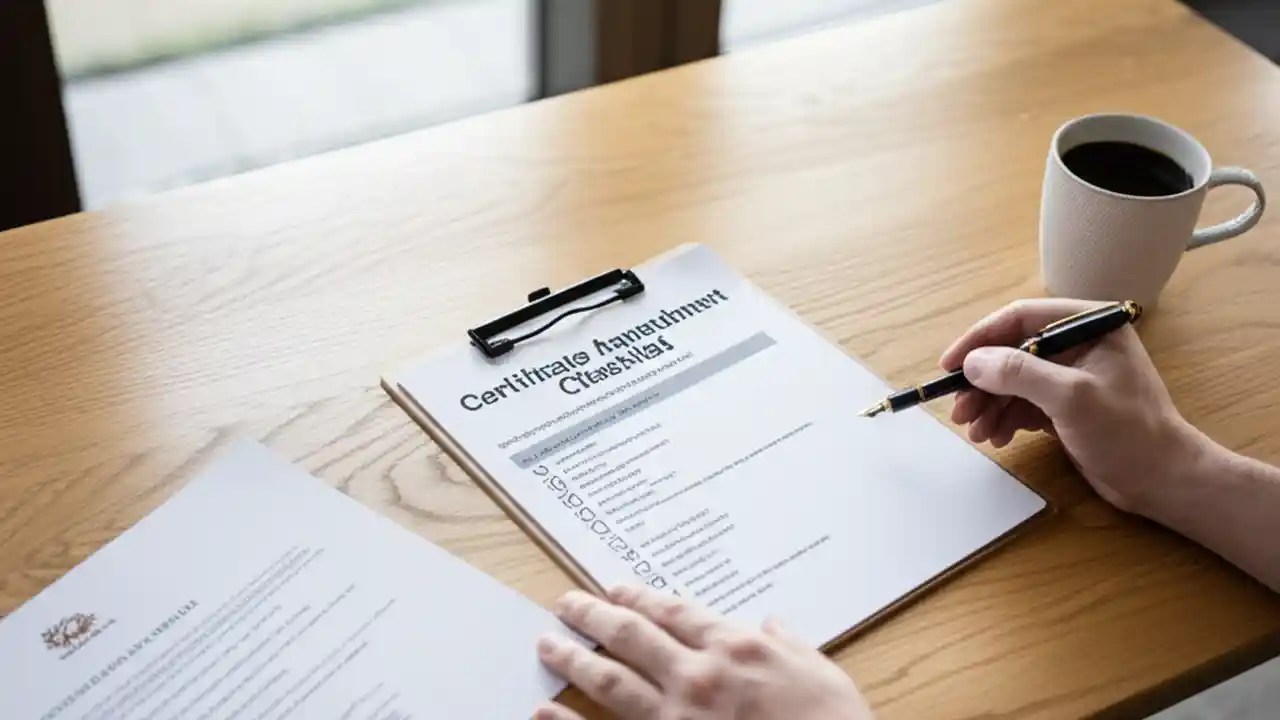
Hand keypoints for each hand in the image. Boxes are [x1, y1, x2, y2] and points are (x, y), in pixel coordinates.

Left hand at [534, 586, 872, 719]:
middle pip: (631, 637)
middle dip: (593, 616)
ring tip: (547, 644)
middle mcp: (697, 677)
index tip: (613, 588)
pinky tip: (543, 712)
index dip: (638, 597)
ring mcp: (676, 719)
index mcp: (735, 649)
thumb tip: (772, 626)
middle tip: (566, 604)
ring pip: (610, 681)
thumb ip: (790, 646)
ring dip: (573, 659)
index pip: (673, 612)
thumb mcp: (824, 674)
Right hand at [939, 298, 1207, 513]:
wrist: (1163, 481)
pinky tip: (996, 438)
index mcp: (1088, 325)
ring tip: (976, 432)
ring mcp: (1071, 375)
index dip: (979, 339)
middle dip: (982, 383)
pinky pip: (1023, 404)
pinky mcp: (1066, 405)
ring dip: (989, 405)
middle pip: (1011, 351)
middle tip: (959, 412)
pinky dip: (1005, 419)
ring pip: (1013, 381)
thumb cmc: (1128, 433)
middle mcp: (1078, 344)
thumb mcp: (1072, 398)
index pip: (1020, 318)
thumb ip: (1020, 373)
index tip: (949, 365)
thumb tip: (972, 363)